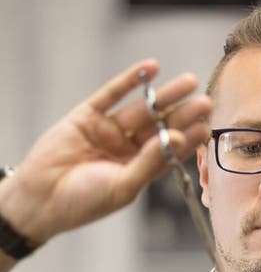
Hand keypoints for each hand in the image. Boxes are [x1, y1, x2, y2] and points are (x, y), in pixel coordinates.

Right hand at [0, 59, 210, 242]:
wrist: (41, 199)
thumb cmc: (84, 202)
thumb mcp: (123, 187)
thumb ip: (149, 163)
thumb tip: (176, 138)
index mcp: (139, 170)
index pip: (170, 150)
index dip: (188, 138)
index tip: (207, 127)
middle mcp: (127, 149)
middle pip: (161, 127)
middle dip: (183, 113)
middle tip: (205, 102)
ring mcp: (108, 130)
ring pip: (142, 108)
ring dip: (164, 95)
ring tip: (189, 82)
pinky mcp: (88, 115)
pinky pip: (112, 94)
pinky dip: (131, 80)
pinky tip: (151, 69)